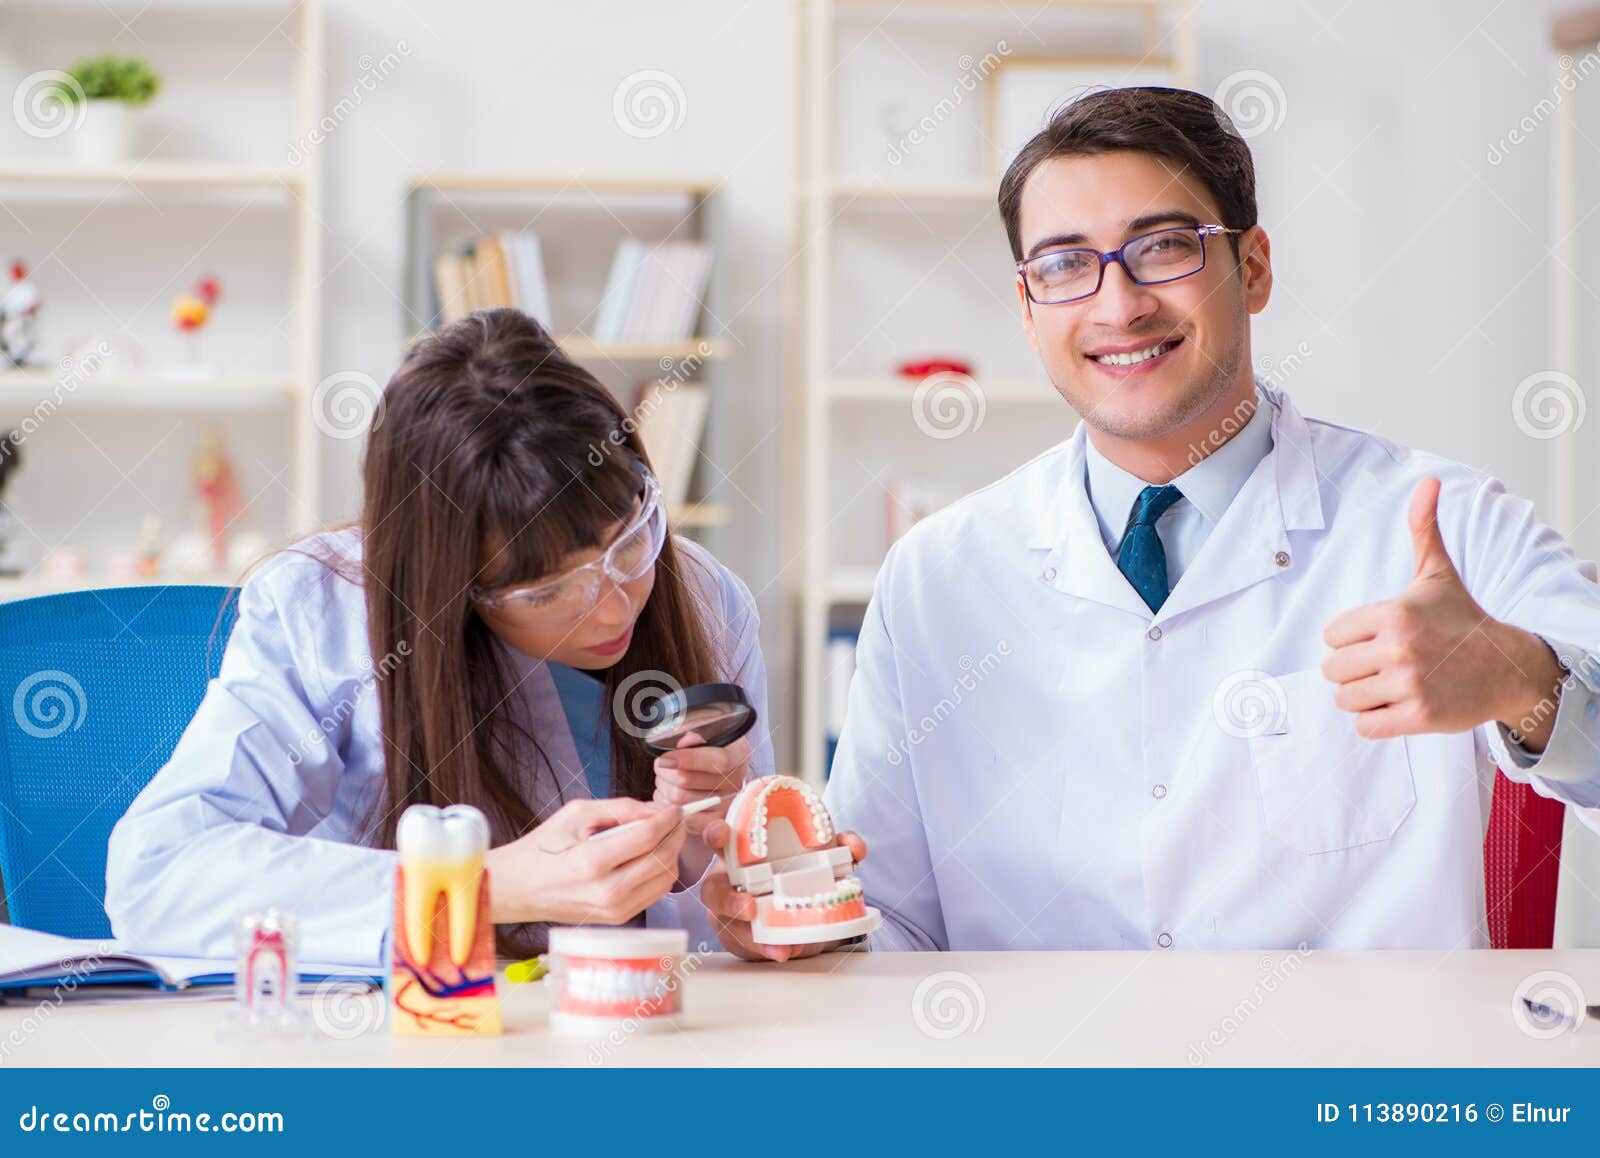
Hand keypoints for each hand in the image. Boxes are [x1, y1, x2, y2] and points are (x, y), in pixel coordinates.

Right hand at [485, 798, 686, 925]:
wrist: (517, 889)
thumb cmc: (542, 848)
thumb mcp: (576, 814)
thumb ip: (620, 808)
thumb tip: (655, 810)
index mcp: (592, 861)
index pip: (648, 837)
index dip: (668, 819)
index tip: (675, 808)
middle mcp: (607, 891)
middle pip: (663, 859)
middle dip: (675, 834)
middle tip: (674, 819)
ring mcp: (614, 910)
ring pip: (665, 878)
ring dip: (671, 854)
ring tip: (661, 836)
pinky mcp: (618, 919)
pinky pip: (655, 893)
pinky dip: (660, 872)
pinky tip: (649, 856)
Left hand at [652, 732, 750, 834]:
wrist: (718, 775)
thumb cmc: (708, 752)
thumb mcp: (707, 737)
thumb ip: (696, 737)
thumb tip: (686, 743)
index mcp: (739, 754)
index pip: (719, 760)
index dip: (688, 759)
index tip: (665, 759)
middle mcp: (737, 780)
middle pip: (689, 780)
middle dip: (665, 772)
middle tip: (660, 766)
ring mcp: (727, 803)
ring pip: (680, 798)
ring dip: (663, 788)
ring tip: (664, 780)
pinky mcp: (714, 821)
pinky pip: (681, 815)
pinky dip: (666, 805)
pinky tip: (667, 796)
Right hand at [698, 817, 868, 961]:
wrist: (805, 904)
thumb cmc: (801, 869)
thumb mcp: (823, 853)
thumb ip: (840, 846)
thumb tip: (852, 847)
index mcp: (743, 850)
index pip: (720, 838)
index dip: (715, 834)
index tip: (722, 834)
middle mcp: (731, 881)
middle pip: (714, 890)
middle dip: (729, 900)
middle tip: (750, 909)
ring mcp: (733, 913)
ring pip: (728, 926)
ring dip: (752, 937)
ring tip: (779, 948)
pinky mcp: (742, 937)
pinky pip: (746, 946)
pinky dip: (766, 950)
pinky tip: (784, 952)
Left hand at [1321, 476, 1563, 746]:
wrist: (1506, 666)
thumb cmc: (1462, 620)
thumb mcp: (1437, 574)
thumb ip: (1423, 529)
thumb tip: (1428, 481)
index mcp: (1393, 613)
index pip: (1332, 635)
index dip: (1349, 639)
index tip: (1376, 638)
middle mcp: (1398, 648)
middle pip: (1333, 670)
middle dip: (1352, 671)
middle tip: (1383, 666)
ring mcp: (1409, 684)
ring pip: (1345, 699)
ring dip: (1361, 697)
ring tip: (1389, 685)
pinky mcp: (1418, 716)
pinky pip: (1366, 725)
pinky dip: (1374, 720)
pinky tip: (1396, 706)